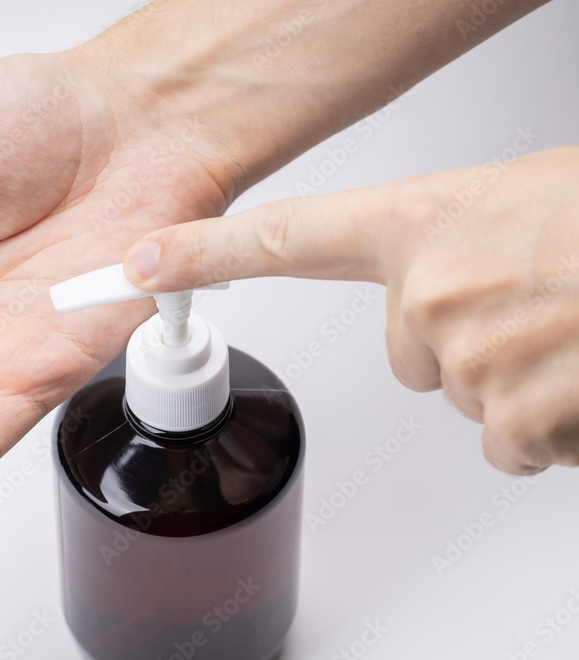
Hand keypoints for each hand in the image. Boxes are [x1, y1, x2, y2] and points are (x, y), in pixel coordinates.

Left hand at [123, 146, 578, 474]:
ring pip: (465, 398)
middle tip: (532, 306)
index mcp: (422, 220)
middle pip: (406, 353)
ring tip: (574, 334)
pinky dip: (551, 424)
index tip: (142, 263)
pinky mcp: (518, 416)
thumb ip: (451, 246)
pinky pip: (512, 440)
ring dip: (517, 381)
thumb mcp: (517, 200)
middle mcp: (429, 290)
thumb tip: (429, 293)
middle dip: (460, 343)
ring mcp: (470, 356)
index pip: (282, 237)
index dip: (202, 251)